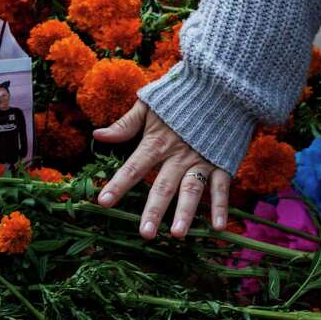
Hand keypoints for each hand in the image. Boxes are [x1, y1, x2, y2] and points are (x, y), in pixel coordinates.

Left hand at [93, 100, 230, 239]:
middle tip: (145, 234)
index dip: (118, 185)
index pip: (133, 167)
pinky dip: (221, 207)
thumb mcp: (149, 105)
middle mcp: (178, 154)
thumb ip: (125, 124)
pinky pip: (222, 187)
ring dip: (185, 213)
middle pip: (163, 186)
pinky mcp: (223, 162)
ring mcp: (202, 159)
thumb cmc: (179, 96)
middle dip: (153, 210)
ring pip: (192, 190)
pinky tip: (217, 227)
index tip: (103, 202)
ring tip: (177, 235)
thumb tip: (97, 135)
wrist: (221, 84)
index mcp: (156, 142)